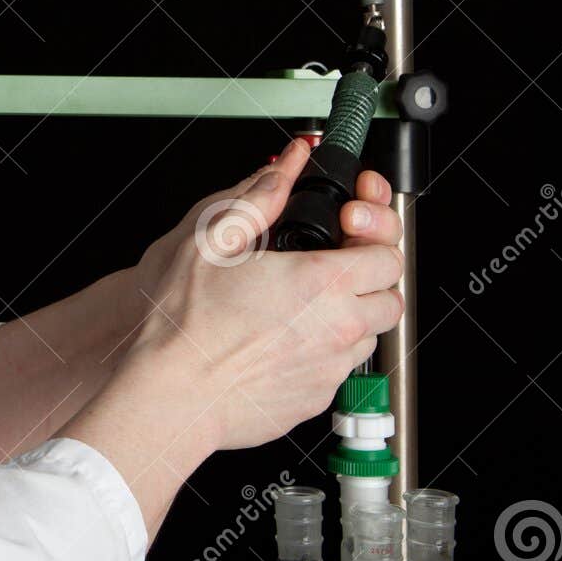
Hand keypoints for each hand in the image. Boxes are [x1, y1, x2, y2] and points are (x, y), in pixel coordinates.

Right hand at [126, 137, 405, 451]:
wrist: (170, 394)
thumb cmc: (184, 323)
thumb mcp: (211, 240)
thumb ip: (260, 195)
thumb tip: (291, 162)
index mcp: (319, 281)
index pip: (388, 253)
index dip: (373, 233)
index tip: (350, 225)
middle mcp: (337, 327)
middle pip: (391, 296)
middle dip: (369, 274)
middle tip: (331, 262)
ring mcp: (329, 368)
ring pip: (368, 334)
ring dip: (349, 313)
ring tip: (303, 302)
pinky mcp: (315, 398)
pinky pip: (337, 367)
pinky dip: (322, 348)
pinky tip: (281, 336)